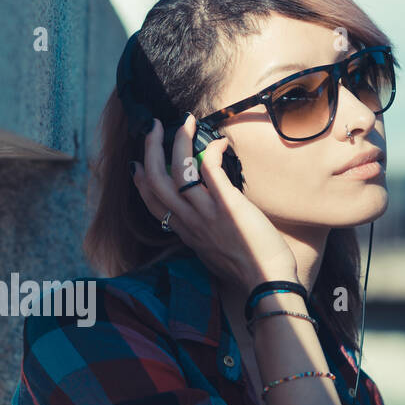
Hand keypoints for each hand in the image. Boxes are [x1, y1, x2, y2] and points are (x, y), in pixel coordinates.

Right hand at [132, 114, 297, 288]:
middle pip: (155, 181)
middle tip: (154, 127)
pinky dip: (212, 150)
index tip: (138, 162)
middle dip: (150, 149)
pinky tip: (221, 143)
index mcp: (184, 231)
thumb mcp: (213, 251)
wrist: (266, 281)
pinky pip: (210, 169)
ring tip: (185, 122)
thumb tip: (208, 216)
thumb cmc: (247, 268)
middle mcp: (189, 221)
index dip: (141, 179)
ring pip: (177, 171)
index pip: (151, 202)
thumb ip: (204, 232)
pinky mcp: (227, 205)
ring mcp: (205, 213)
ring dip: (178, 141)